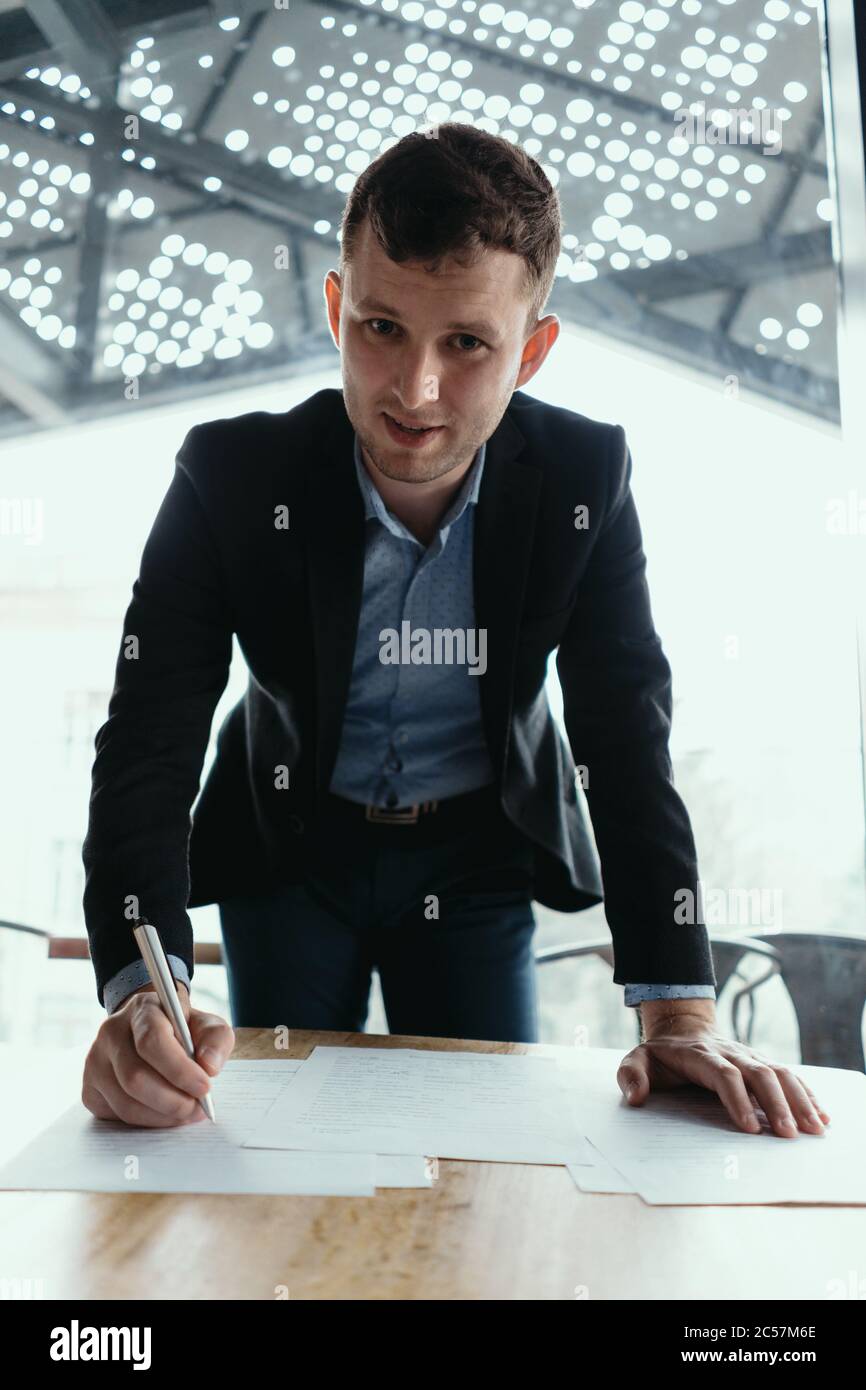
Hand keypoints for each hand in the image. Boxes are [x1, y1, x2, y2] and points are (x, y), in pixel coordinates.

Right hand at [82, 980, 234, 1127]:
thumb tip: (209, 1067)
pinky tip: (164, 1112)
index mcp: (142, 1009)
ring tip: (187, 1112)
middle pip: (135, 1078)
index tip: (205, 1087)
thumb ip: (216, 1040)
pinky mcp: (90, 1090)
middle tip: (198, 1108)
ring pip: (126, 1103)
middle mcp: (110, 1033)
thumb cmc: (183, 1030)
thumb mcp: (208, 1025)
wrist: (152, 1031)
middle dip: (173, 1101)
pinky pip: (117, 1117)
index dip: (179, 1070)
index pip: (152, 1041)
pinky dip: (146, 1122)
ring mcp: (95, 1062)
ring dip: (162, 1116)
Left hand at [618, 1011, 830, 1137]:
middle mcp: (730, 1053)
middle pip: (759, 1074)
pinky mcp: (760, 1062)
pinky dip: (806, 1094)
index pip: (724, 1074)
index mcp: (700, 1055)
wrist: (682, 1026)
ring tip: (813, 1129)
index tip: (750, 1128)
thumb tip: (636, 1097)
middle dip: (776, 1104)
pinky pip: (788, 1075)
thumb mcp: (636, 1060)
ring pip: (779, 1072)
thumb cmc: (660, 1054)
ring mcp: (748, 1056)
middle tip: (788, 1135)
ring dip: (798, 1100)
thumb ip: (631, 1076)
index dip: (738, 1099)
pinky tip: (820, 1115)